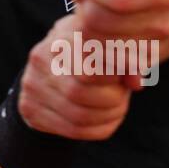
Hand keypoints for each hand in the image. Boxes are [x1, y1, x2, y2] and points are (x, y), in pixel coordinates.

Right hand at [18, 13, 139, 141]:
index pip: (91, 64)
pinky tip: (107, 120)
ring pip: (79, 116)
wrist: (48, 71)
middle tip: (123, 96)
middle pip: (81, 92)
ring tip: (118, 107)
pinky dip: (98, 129)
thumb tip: (137, 83)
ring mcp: (32, 87)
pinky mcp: (31, 110)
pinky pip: (73, 130)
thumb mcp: (105, 47)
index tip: (127, 76)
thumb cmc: (87, 54)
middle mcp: (41, 60)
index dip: (114, 75)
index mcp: (61, 37)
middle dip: (112, 99)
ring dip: (108, 116)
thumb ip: (124, 59)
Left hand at [67, 0, 168, 65]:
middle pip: (98, 22)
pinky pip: (101, 60)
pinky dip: (94, 46)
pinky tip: (103, 31)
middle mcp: (164, 23)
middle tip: (93, 0)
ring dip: (85, 27)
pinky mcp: (142, 65)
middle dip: (86, 7)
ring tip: (98, 14)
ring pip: (94, 44)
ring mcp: (154, 48)